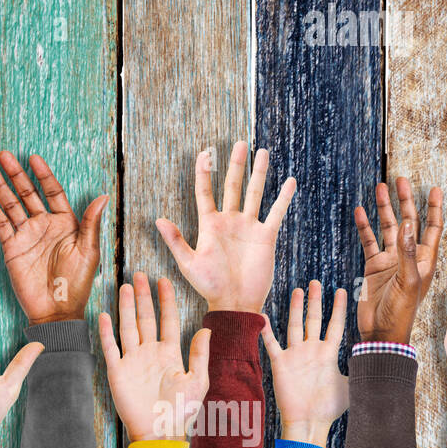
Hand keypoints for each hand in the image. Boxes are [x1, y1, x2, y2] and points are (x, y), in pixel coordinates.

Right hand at [0, 152, 107, 323]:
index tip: (33, 158)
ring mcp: (27, 236)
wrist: (56, 312)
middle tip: (3, 155)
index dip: (43, 174)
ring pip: (11, 205)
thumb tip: (103, 196)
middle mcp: (44, 226)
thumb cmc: (77, 285)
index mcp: (65, 224)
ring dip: (0, 187)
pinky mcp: (12, 248)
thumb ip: (90, 223)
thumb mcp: (88, 252)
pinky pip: (1, 224)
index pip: (52, 191)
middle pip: (27, 193)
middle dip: (15, 174)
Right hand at [98, 273, 209, 441]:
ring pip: (128, 327)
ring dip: (126, 307)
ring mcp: (133, 361)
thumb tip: (206, 330)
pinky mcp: (118, 372)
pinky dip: (107, 332)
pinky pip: (111, 347)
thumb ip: (200, 355)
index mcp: (169, 354)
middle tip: (139, 275)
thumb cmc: (181, 412)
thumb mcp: (197, 382)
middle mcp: (150, 353)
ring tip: (125, 287)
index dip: (166, 301)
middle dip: (143, 297)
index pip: (167, 320)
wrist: (160, 435)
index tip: (164, 281)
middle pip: (145, 318)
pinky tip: (104, 315)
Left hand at [156, 142, 294, 313]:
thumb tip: (157, 219)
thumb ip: (175, 240)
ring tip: (261, 152)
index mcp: (209, 225)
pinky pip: (275, 213)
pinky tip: (289, 182)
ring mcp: (248, 227)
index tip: (205, 153)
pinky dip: (283, 198)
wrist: (234, 303)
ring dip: (258, 174)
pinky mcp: (266, 237)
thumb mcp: (188, 263)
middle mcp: (229, 221)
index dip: (204, 173)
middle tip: (239, 143)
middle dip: (235, 165)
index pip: (205, 192)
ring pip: (254, 193)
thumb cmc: (208, 286)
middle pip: (232, 186)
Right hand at [261, 281, 347, 447]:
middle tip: (316, 282)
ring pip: (295, 326)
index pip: (335, 325)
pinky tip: (261, 318)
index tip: (342, 290)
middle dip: (316, 301)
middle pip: (313, 320)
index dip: (339, 308)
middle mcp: (312, 350)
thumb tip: (379, 358)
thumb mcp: (351, 385)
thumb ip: (360, 369)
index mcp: (328, 354)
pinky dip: (266, 332)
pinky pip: (272, 345)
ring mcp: (296, 356)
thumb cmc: (330, 408)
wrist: (309, 422)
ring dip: (296, 309)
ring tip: (298, 290)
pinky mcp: (281, 364)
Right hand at [354, 177, 443, 343]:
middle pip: (409, 222)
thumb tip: (407, 224)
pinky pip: (369, 241)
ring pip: (388, 228)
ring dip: (384, 209)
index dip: (433, 208)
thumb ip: (406, 252)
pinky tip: (360, 212)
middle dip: (405, 201)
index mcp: (424, 260)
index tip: (433, 189)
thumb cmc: (402, 311)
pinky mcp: (374, 266)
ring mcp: (390, 260)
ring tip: (379, 188)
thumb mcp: (408, 281)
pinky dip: (364, 227)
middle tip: (401, 180)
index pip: (432, 228)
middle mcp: (409, 256)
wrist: (381, 331)